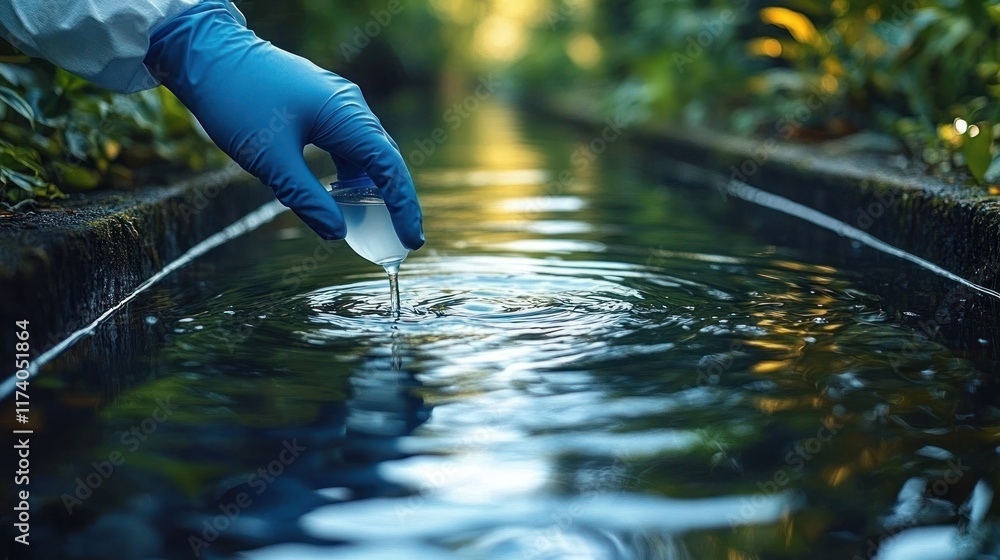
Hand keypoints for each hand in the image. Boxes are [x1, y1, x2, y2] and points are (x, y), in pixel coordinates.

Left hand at [144, 1, 422, 248]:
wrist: (206, 54)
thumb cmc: (236, 102)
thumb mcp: (270, 161)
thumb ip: (307, 199)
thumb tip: (337, 234)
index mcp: (345, 115)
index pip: (389, 167)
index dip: (404, 206)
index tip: (412, 239)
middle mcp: (350, 107)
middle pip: (386, 160)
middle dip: (396, 201)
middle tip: (403, 238)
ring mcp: (337, 104)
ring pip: (368, 153)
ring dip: (373, 188)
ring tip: (377, 224)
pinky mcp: (321, 106)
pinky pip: (349, 145)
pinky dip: (352, 173)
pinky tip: (346, 195)